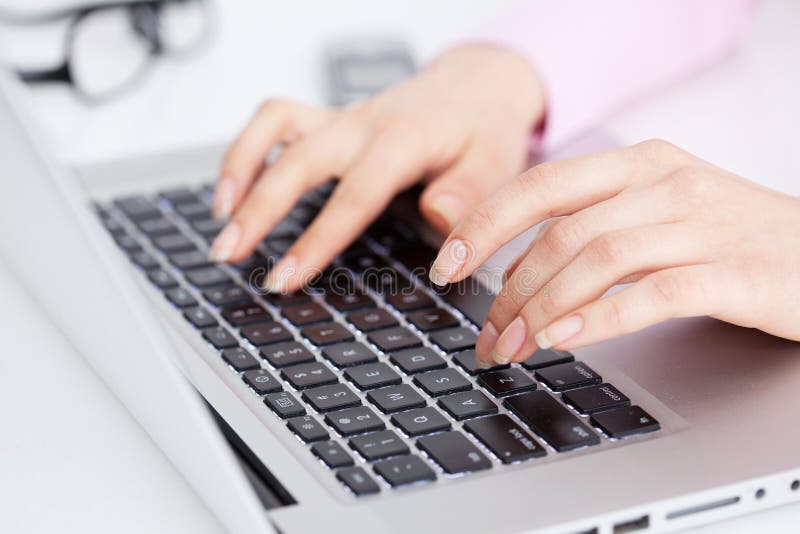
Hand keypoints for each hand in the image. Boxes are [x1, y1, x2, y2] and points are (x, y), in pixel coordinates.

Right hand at [208, 45, 543, 291]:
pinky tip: (235, 186)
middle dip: (256, 211)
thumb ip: (468, 195)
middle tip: (226, 257)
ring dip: (240, 169)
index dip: (315, 240)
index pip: (352, 197)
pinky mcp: (331, 120)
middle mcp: (365, 125)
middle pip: (297, 161)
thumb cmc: (484, 131)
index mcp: (404, 141)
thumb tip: (438, 222)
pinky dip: (250, 148)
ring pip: (276, 128)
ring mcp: (344, 119)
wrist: (477, 89)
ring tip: (219, 219)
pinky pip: (279, 119)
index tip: (284, 278)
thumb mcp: (497, 165)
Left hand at [429, 139, 799, 363]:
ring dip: (541, 311)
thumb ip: (588, 229)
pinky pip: (652, 293)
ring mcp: (702, 224)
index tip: (446, 264)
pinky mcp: (735, 271)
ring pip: (597, 260)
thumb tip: (511, 274)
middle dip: (508, 290)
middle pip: (560, 232)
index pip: (540, 186)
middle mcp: (665, 183)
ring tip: (512, 349)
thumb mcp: (655, 212)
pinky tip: (562, 341)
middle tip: (485, 334)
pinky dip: (599, 319)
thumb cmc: (729, 237)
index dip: (484, 226)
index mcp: (638, 163)